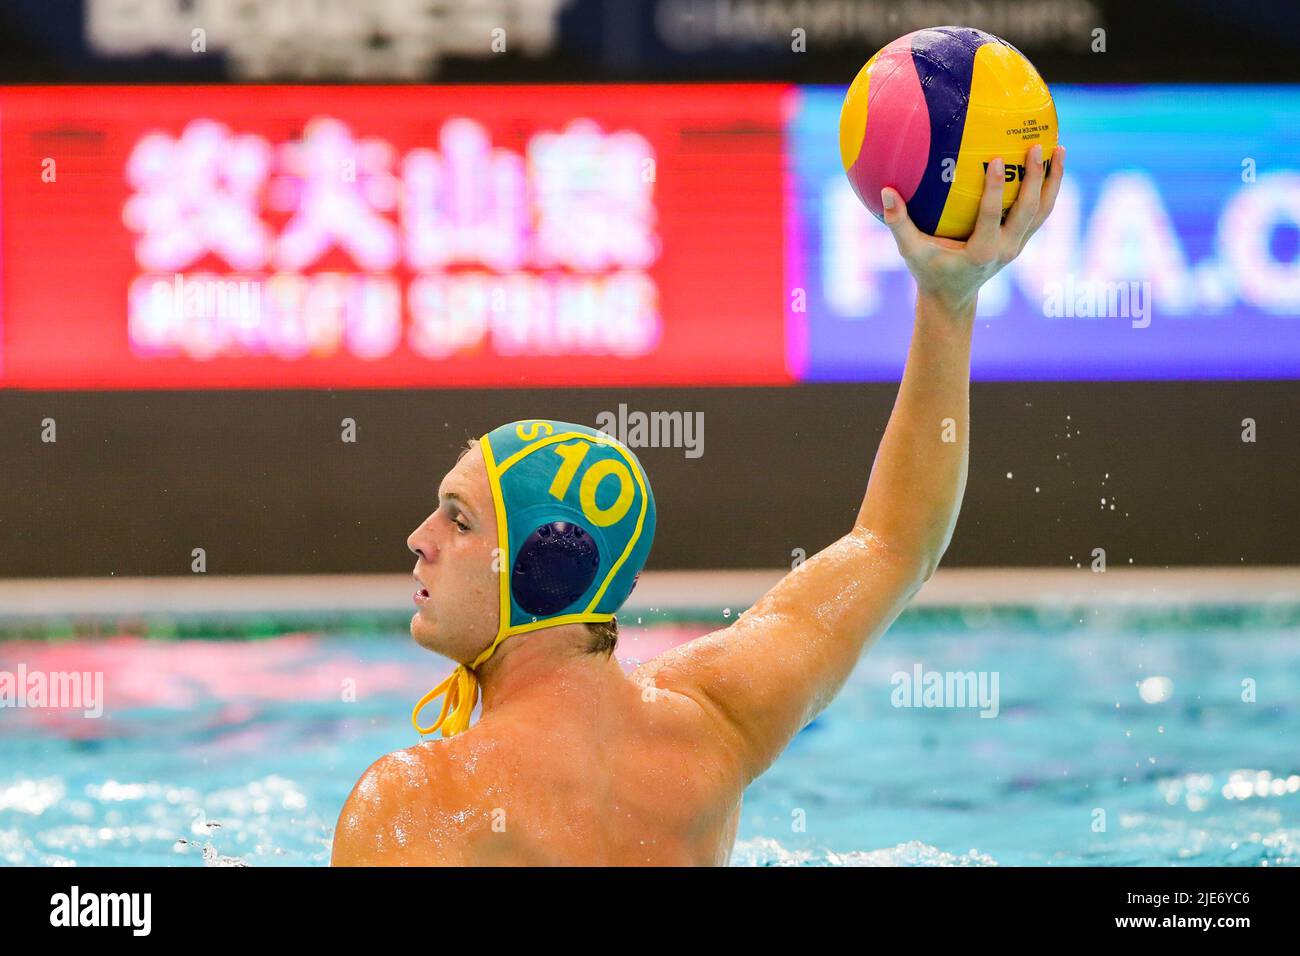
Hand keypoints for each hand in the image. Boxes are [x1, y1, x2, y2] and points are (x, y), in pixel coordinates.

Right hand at [881, 144, 1064, 313]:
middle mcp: (1005, 249)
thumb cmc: (928, 271)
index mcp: (981, 252)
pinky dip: (1048, 188)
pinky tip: (1050, 163)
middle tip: (1034, 146)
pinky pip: (1040, 212)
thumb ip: (899, 223)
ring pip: (1043, 211)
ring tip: (1058, 148)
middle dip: (1035, 179)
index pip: (992, 217)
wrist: (952, 297)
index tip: (998, 159)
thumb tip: (886, 191)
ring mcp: (1017, 246)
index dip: (997, 189)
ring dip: (1053, 181)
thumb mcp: (911, 252)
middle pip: (1028, 211)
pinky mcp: (1020, 240)